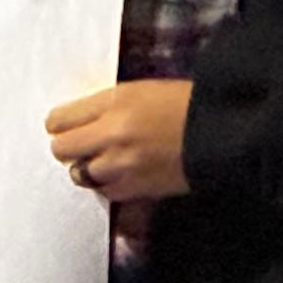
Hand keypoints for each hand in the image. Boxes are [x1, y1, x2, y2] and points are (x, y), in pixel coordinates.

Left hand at [45, 80, 192, 203]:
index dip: (60, 124)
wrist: (224, 132)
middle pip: (61, 149)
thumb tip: (78, 120)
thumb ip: (106, 105)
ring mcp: (123, 164)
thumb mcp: (141, 91)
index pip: (58, 120)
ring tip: (104, 160)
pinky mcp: (138, 187)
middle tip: (82, 145)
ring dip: (88, 167)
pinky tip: (122, 174)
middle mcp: (113, 134)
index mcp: (115, 102)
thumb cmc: (186, 104)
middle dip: (68, 147)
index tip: (65, 126)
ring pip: (79, 174)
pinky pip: (105, 191)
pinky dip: (108, 184)